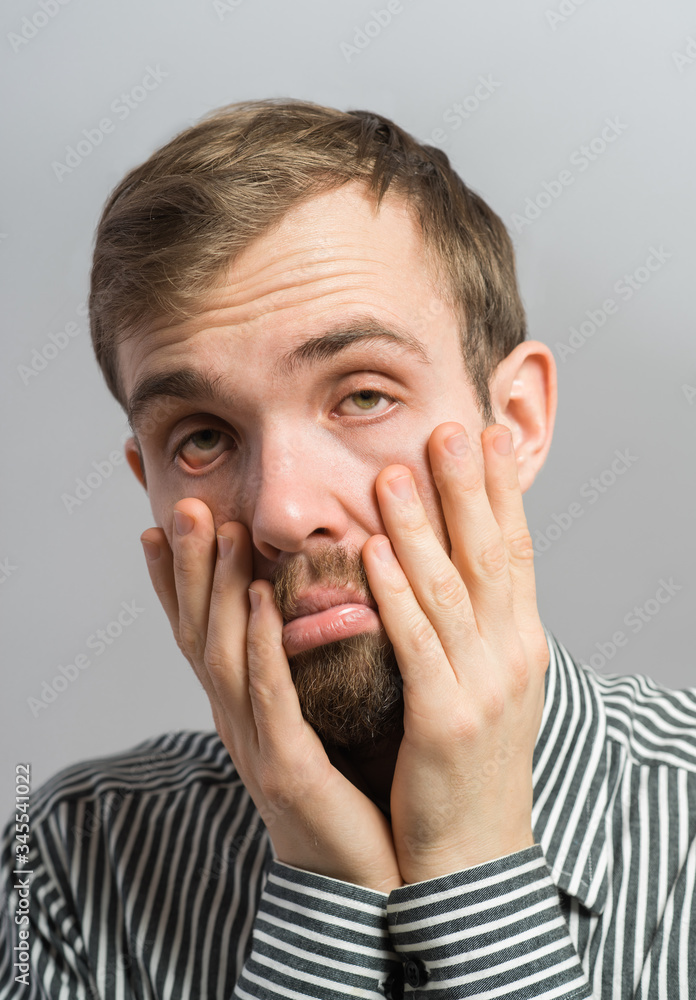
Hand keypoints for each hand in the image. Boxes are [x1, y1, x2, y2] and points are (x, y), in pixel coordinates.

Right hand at [140, 503, 402, 892]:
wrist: (362, 878)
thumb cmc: (346, 789)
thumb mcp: (313, 715)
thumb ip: (300, 663)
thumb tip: (300, 602)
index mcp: (243, 705)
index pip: (200, 628)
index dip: (176, 576)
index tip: (159, 520)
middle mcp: (236, 719)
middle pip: (200, 629)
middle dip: (190, 566)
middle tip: (182, 504)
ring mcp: (256, 743)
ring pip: (224, 653)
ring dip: (217, 589)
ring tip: (217, 530)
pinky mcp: (287, 767)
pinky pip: (270, 696)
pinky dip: (261, 645)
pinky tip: (259, 600)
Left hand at [360, 422, 548, 883]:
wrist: (472, 856)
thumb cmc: (469, 766)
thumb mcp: (487, 685)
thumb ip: (474, 626)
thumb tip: (455, 567)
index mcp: (520, 643)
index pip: (516, 551)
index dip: (500, 492)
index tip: (486, 436)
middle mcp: (511, 657)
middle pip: (491, 557)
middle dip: (469, 490)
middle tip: (451, 429)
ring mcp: (483, 689)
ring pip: (450, 592)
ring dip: (423, 529)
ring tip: (395, 475)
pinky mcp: (445, 722)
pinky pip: (417, 646)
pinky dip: (396, 597)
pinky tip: (376, 553)